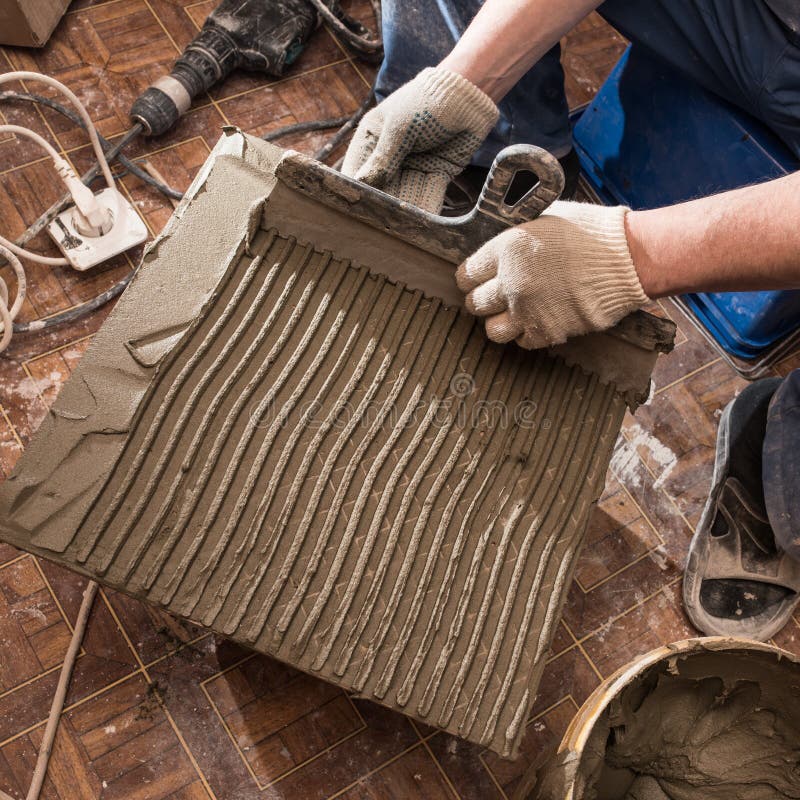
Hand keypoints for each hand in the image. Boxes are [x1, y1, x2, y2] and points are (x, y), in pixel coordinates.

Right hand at [342, 67, 497, 212]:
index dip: (355, 192)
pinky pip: (428, 195)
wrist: (468, 96)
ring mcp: (412, 167)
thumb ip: (383, 158)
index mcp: (372, 140)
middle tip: (379, 227)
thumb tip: (361, 184)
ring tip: (401, 231)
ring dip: (404, 212)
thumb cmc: (427, 102)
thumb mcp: (400, 128)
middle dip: (382, 207)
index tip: (355, 212)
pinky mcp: (435, 174)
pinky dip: (426, 209)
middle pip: (381, 189)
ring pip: (405, 195)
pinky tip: (422, 225)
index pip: (357, 172)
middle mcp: (390, 157)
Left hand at [455, 201, 649, 348]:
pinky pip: (521, 342)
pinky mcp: (547, 331)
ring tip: (512, 313)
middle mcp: (510, 282)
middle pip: (475, 303)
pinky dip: (525, 334)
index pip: (466, 273)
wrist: (628, 260)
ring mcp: (527, 310)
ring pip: (492, 329)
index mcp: (507, 249)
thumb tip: (504, 246)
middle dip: (482, 300)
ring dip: (499, 322)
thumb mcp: (547, 219)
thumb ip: (518, 237)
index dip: (471, 277)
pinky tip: (536, 320)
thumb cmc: (592, 234)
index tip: (477, 279)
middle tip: (495, 296)